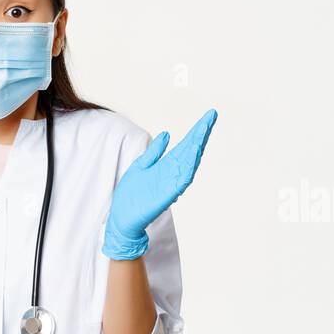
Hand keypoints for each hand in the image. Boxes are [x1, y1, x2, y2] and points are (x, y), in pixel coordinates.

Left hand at [104, 109, 217, 259]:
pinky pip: (180, 181)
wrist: (122, 218)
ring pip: (188, 164)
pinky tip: (193, 157)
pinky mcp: (166, 196)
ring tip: (203, 133)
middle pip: (190, 150)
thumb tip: (167, 133)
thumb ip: (155, 152)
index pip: (186, 144)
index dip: (197, 130)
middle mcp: (172, 173)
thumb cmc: (132, 195)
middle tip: (211, 117)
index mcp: (167, 164)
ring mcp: (170, 184)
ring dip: (196, 149)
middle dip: (200, 134)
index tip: (209, 115)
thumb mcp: (141, 165)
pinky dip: (188, 169)